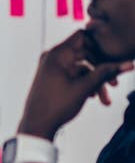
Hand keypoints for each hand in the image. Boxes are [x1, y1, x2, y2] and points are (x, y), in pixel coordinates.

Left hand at [18, 30, 132, 139]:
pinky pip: (73, 75)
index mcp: (57, 54)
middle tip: (114, 84)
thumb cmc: (55, 106)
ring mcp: (52, 68)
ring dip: (95, 81)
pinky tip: (94, 97)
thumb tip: (127, 64)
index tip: (111, 59)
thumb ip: (106, 73)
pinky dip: (85, 84)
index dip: (99, 46)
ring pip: (81, 67)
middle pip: (85, 53)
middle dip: (102, 68)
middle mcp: (53, 57)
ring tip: (105, 100)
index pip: (83, 36)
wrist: (36, 126)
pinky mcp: (53, 78)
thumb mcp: (85, 87)